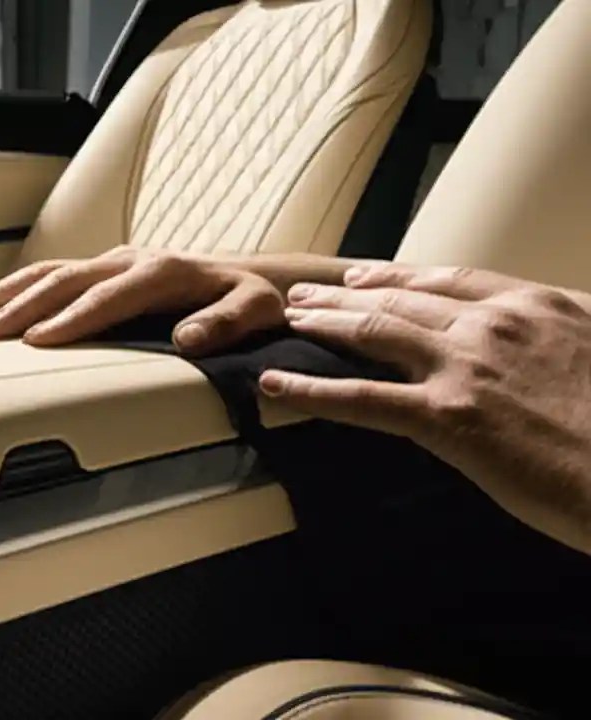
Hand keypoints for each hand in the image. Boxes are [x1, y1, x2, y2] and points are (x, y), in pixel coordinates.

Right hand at [0, 246, 284, 353]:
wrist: (246, 277)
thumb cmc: (251, 300)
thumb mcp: (257, 312)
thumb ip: (228, 324)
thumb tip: (189, 338)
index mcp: (163, 271)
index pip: (109, 296)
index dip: (73, 318)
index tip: (39, 339)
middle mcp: (129, 260)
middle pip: (65, 280)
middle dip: (20, 306)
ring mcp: (110, 262)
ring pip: (48, 272)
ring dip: (4, 292)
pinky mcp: (99, 269)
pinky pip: (49, 275)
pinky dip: (13, 288)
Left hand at [262, 264, 590, 552]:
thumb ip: (561, 341)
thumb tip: (543, 346)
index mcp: (539, 305)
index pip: (451, 280)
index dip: (398, 277)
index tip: (364, 275)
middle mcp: (497, 324)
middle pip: (401, 300)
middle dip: (345, 294)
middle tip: (303, 293)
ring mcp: (468, 367)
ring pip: (374, 333)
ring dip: (322, 324)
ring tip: (284, 319)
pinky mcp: (449, 418)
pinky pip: (360, 400)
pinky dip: (309, 389)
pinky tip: (272, 385)